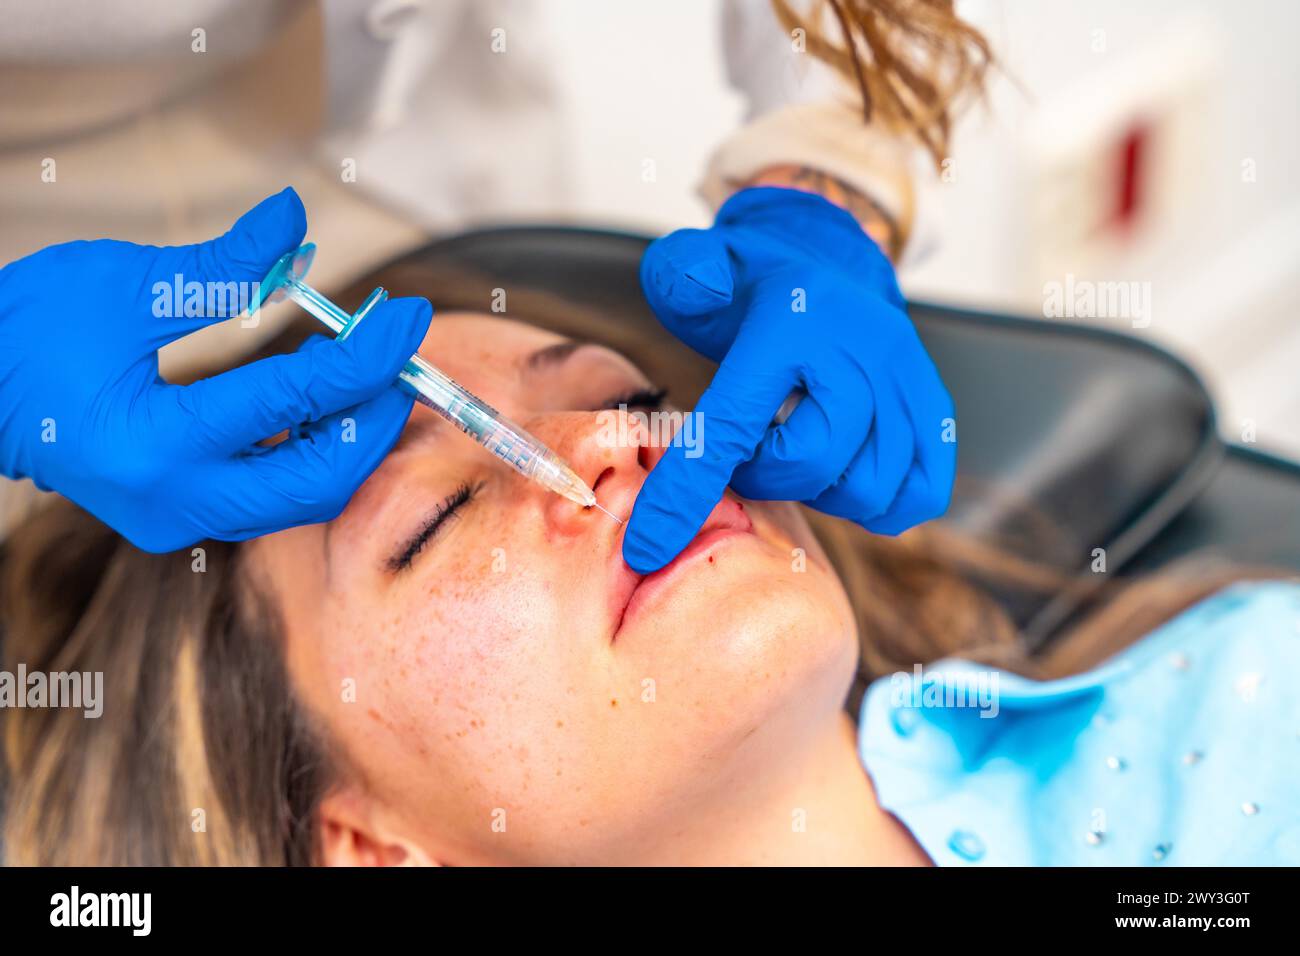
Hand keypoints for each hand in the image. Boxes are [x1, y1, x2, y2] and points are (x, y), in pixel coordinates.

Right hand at [0, 188, 432, 551]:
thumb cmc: (22, 332)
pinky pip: (272, 495)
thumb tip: (295, 217)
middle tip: (399, 356)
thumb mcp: (120, 285)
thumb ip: (221, 265)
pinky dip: (311, 450)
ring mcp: (176, 521)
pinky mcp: (181, 518)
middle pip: (319, 481)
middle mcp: (172, 501)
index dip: (365, 355)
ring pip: (302, 497)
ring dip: (348, 438)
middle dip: (374, 419)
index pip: (294, 398)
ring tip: (366, 370)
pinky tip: (320, 398)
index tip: (407, 315)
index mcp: (154, 442)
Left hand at [622, 186, 955, 572]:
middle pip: (814, 462)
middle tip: (748, 454)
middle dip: (768, 477)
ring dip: (823, 493)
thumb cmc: (749, 285)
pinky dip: (879, 505)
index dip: (687, 492)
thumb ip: (681, 275)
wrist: (829, 264)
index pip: (732, 424)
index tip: (647, 549)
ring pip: (870, 487)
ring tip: (795, 457)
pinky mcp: (936, 409)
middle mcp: (861, 349)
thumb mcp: (696, 267)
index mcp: (789, 325)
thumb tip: (694, 283)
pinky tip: (841, 475)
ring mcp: (908, 380)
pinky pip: (920, 494)